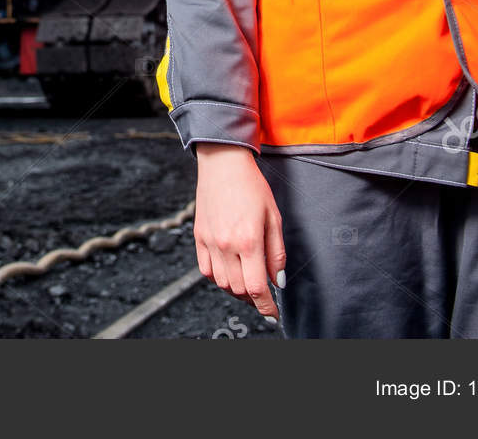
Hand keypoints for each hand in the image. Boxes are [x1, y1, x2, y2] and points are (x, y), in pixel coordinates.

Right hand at [193, 143, 285, 318]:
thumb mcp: (273, 217)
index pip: (257, 287)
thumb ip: (277, 253)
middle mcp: (226, 245)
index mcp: (248, 240)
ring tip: (248, 282)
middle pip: (239, 290)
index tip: (272, 314)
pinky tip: (229, 271)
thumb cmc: (251, 186)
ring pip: (222, 283)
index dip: (266, 306)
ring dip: (236, 290)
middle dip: (254, 298)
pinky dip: (218, 278)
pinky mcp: (199, 237)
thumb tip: (278, 280)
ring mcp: (209, 242)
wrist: (223, 164)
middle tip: (263, 294)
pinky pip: (206, 270)